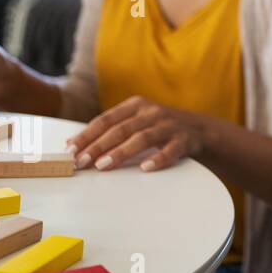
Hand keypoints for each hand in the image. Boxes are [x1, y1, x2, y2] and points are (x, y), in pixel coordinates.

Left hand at [65, 96, 204, 171]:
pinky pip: (171, 149)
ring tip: (103, 166)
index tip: (70, 151)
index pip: (106, 119)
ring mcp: (169, 125)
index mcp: (136, 105)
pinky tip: (146, 167)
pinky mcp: (185, 139)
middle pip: (121, 129)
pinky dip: (158, 158)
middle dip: (99, 146)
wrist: (201, 130)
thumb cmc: (159, 128)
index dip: (87, 135)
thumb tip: (72, 144)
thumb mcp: (136, 121)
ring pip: (143, 138)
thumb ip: (110, 130)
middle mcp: (152, 112)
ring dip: (121, 152)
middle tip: (82, 162)